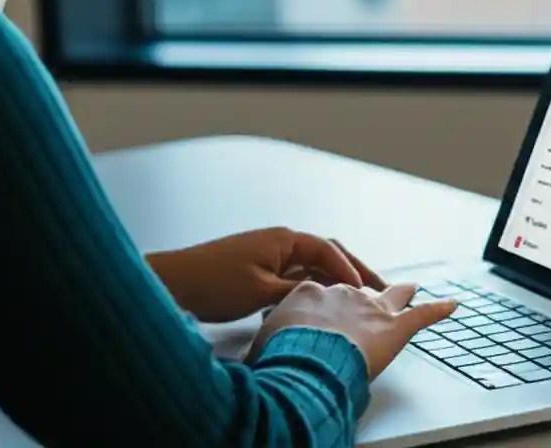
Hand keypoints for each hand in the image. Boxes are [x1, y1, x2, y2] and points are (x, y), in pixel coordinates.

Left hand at [147, 227, 387, 322]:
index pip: (329, 250)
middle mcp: (280, 243)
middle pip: (327, 255)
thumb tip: (327, 297)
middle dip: (354, 273)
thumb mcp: (262, 291)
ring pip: (311, 269)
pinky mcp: (258, 272)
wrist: (171, 283)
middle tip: (380, 292)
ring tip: (356, 304)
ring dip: (334, 284)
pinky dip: (311, 291)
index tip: (368, 292)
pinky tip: (319, 309)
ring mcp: (269, 257)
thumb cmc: (211, 283)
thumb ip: (298, 292)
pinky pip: (294, 279)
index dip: (352, 271)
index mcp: (284, 240)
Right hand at [249, 283, 457, 378]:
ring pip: (392, 294)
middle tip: (364, 300)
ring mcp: (371, 306)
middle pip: (356, 289)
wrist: (305, 356)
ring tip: (412, 288)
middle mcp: (343, 292)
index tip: (315, 317)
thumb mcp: (261, 343)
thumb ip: (263, 345)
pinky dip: (440, 309)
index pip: (318, 293)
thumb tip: (247, 360)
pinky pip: (423, 315)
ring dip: (402, 292)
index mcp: (310, 293)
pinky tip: (453, 304)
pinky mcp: (396, 325)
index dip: (319, 306)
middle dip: (361, 295)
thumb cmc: (281, 352)